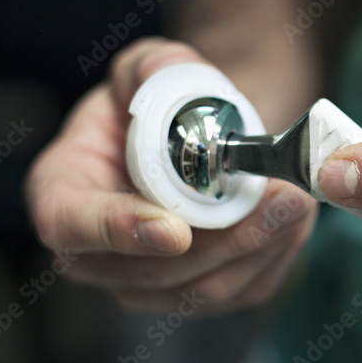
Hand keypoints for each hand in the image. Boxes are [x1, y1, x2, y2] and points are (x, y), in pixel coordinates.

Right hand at [25, 38, 317, 311]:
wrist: (210, 138)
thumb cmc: (169, 106)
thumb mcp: (153, 69)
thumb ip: (155, 67)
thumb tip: (167, 75)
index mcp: (63, 191)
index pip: (70, 225)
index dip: (118, 230)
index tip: (175, 229)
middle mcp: (97, 253)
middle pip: (152, 270)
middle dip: (223, 239)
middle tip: (279, 196)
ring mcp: (146, 284)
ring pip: (202, 289)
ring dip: (258, 246)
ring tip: (298, 200)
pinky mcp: (199, 295)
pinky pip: (240, 291)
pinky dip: (274, 256)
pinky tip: (295, 219)